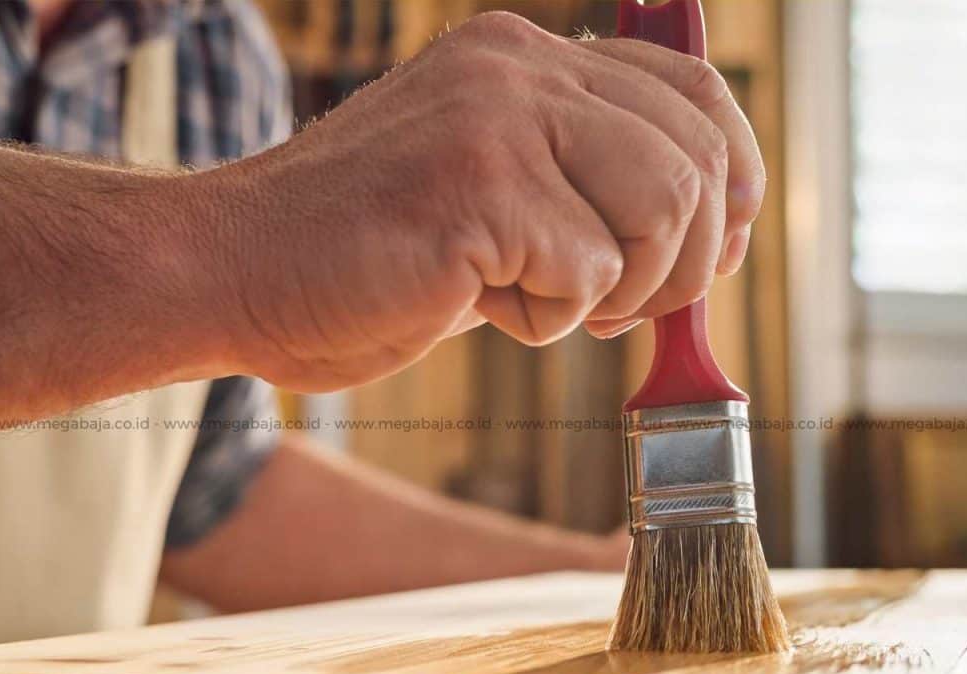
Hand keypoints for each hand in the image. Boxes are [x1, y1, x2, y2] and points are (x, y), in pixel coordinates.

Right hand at [197, 12, 764, 391]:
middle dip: (687, 260)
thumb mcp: (490, 196)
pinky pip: (589, 276)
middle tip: (620, 307)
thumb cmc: (358, 257)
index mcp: (522, 58)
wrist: (233, 274)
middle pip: (696, 156)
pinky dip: (548, 322)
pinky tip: (476, 306)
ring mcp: (496, 119)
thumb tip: (711, 229)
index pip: (690, 87)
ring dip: (623, 291)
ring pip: (665, 209)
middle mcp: (517, 67)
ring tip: (543, 304)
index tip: (724, 244)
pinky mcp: (477, 187)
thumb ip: (580, 187)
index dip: (732, 172)